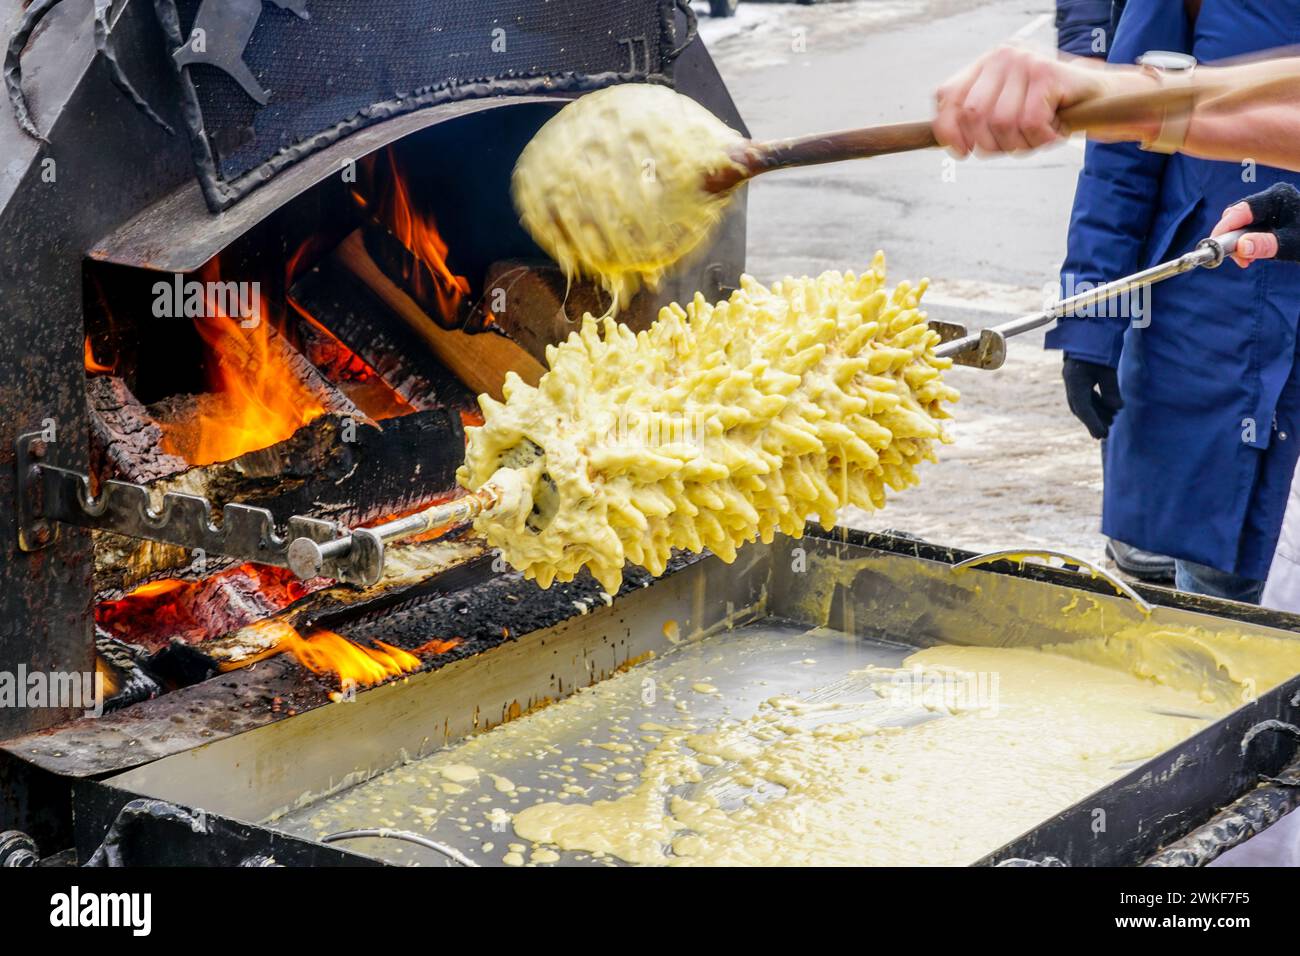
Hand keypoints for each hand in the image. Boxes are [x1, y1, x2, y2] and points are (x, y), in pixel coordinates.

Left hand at [934, 45, 1112, 156]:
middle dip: (991, 143)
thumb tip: (952, 145)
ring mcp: (1024, 62)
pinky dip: (1042, 138)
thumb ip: (976, 123)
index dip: (949, 130)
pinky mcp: (1046, 73)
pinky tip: (1054, 130)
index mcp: (985, 65)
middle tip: (1015, 144)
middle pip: (973, 115)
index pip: (948, 96)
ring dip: (1021, 143)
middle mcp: (1001, 57)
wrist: (1101, 98)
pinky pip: (1029, 123)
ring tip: (1038, 135)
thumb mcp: (1006, 114)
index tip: (963, 151)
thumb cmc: (1049, 111)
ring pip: (1002, 123)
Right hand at [1062, 356, 1122, 439]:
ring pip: (1082, 404)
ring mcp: (1073, 382)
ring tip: (1111, 420)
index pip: (1083, 407)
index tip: (1101, 435)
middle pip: (1080, 408)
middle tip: (1105, 434)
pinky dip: (1095, 405)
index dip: (1092, 423)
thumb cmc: (1099, 348)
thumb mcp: (1107, 369)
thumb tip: (1117, 408)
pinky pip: (1085, 397)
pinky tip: (1107, 408)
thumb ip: (1111, 389)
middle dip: (1092, 422)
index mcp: (1075, 380)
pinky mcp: (1078, 379)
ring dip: (1095, 414)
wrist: (1088, 332)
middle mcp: (1071, 383)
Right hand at [1212, 182, 1299, 267]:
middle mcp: (1272, 198)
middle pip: (1238, 216)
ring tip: (1247, 261)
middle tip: (1238, 260)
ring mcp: (1272, 207)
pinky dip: (1246, 243)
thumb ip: (1265, 245)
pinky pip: (1249, 229)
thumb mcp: (1292, 245)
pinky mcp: (1271, 218)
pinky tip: (1252, 256)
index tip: (1214, 246)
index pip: (1241, 210)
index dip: (1224, 228)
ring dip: (1239, 243)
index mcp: (1277, 197)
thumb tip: (1240, 247)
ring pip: (1242, 224)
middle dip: (1232, 238)